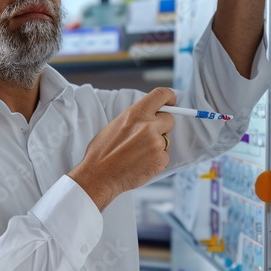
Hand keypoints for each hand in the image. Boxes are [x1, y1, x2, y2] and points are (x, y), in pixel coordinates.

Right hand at [70, 88, 176, 209]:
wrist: (99, 175)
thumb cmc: (102, 152)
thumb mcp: (116, 125)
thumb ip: (135, 119)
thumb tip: (147, 117)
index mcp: (136, 113)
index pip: (161, 95)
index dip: (169, 97)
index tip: (171, 102)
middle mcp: (148, 125)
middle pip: (169, 119)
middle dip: (162, 127)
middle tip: (148, 137)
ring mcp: (156, 142)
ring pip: (165, 141)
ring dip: (156, 147)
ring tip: (137, 155)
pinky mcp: (160, 159)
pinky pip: (164, 157)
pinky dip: (156, 161)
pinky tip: (141, 165)